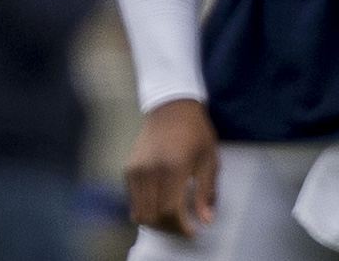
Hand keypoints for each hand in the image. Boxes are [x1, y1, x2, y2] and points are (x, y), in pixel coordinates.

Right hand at [125, 98, 217, 236]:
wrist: (170, 108)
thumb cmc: (195, 132)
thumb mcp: (209, 161)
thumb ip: (206, 192)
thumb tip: (205, 220)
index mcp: (172, 167)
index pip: (170, 210)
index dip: (181, 227)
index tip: (192, 231)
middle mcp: (149, 169)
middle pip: (152, 214)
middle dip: (169, 228)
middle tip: (184, 227)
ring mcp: (136, 168)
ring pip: (139, 210)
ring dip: (156, 221)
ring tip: (172, 219)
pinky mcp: (129, 168)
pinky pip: (133, 198)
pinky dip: (145, 208)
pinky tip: (160, 205)